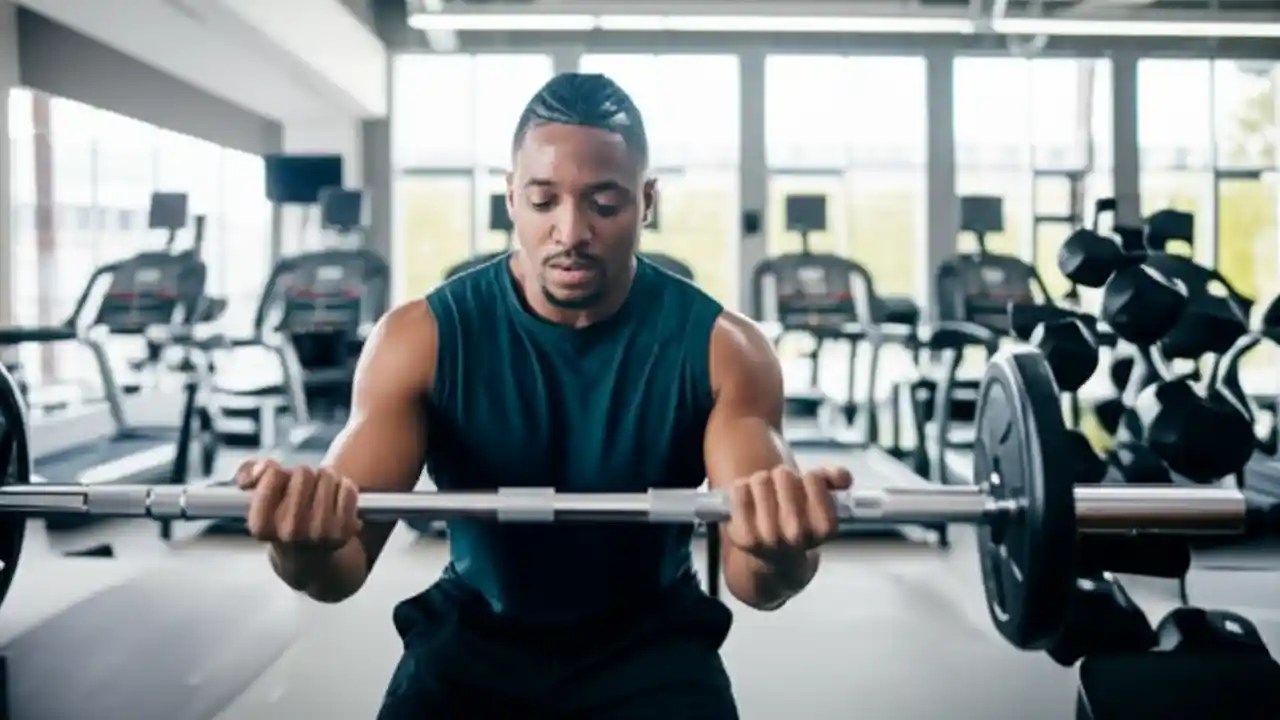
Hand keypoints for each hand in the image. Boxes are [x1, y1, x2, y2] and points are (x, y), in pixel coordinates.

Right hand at [234, 458, 362, 552]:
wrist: (310, 558)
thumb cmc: (282, 518)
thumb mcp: (260, 498)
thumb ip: (249, 474)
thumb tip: (261, 469)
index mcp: (261, 525)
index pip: (273, 473)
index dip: (280, 472)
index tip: (281, 485)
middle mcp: (289, 533)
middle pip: (303, 472)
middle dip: (305, 474)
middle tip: (305, 487)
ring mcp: (318, 534)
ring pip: (327, 477)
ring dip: (326, 477)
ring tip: (321, 491)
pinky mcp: (343, 532)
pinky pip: (348, 489)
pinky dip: (344, 486)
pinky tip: (337, 497)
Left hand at [724, 466, 851, 560]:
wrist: (775, 560)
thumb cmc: (800, 521)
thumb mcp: (821, 502)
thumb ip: (833, 481)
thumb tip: (843, 478)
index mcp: (824, 528)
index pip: (814, 478)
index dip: (809, 476)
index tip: (806, 487)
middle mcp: (798, 535)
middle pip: (784, 476)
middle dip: (782, 476)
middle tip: (781, 488)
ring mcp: (769, 538)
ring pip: (761, 481)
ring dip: (761, 481)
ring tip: (765, 494)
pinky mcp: (743, 536)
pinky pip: (739, 490)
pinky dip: (741, 488)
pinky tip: (749, 501)